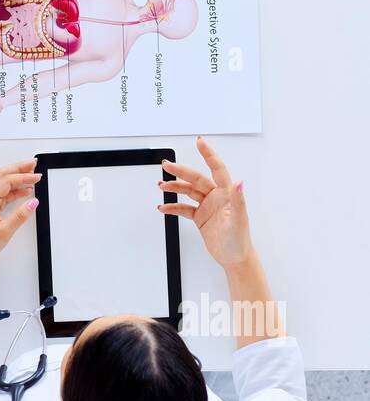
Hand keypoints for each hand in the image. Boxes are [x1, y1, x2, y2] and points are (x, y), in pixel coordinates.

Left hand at [0, 161, 40, 274]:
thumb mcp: (4, 232)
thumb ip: (20, 216)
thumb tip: (33, 203)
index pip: (7, 180)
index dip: (24, 176)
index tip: (38, 176)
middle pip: (2, 175)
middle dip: (19, 168)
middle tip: (33, 164)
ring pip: (1, 182)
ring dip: (16, 177)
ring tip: (31, 175)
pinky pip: (0, 193)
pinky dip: (12, 190)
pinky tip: (23, 192)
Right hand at [157, 137, 251, 268]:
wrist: (234, 259)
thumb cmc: (239, 241)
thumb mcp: (238, 220)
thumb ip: (238, 201)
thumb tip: (240, 183)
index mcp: (227, 194)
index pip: (217, 169)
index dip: (208, 155)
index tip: (199, 142)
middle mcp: (217, 197)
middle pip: (196, 179)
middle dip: (181, 171)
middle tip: (166, 165)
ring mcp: (207, 206)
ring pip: (188, 191)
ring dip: (174, 187)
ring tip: (161, 185)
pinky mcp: (200, 217)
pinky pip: (184, 208)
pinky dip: (173, 206)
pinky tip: (163, 206)